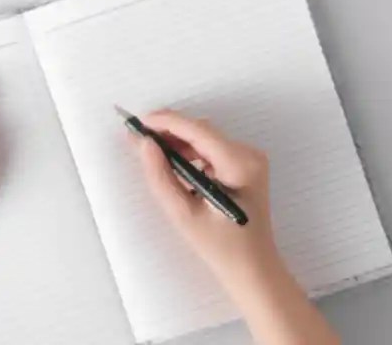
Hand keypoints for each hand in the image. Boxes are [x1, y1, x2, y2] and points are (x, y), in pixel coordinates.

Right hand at [135, 110, 278, 283]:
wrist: (252, 268)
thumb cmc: (221, 247)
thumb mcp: (183, 214)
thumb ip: (161, 176)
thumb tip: (144, 144)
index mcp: (240, 165)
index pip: (198, 131)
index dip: (167, 122)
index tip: (139, 122)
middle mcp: (249, 155)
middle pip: (202, 131)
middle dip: (170, 132)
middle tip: (139, 140)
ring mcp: (250, 159)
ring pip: (206, 138)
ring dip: (179, 142)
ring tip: (153, 154)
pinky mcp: (245, 166)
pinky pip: (213, 149)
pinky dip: (191, 153)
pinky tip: (175, 166)